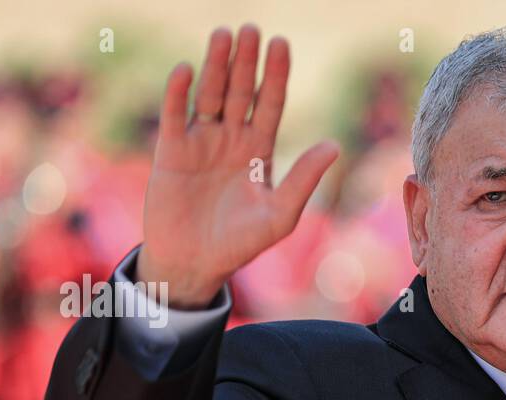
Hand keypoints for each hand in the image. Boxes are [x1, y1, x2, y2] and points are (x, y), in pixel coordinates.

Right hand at [137, 25, 339, 306]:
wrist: (195, 264)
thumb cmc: (240, 244)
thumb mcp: (279, 215)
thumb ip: (303, 179)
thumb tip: (335, 145)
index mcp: (259, 151)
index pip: (270, 104)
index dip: (275, 75)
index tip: (281, 43)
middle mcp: (230, 140)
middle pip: (241, 92)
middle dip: (246, 62)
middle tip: (252, 29)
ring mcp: (199, 143)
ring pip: (210, 96)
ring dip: (216, 67)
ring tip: (223, 35)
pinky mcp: (170, 153)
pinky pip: (174, 116)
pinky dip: (179, 93)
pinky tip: (186, 70)